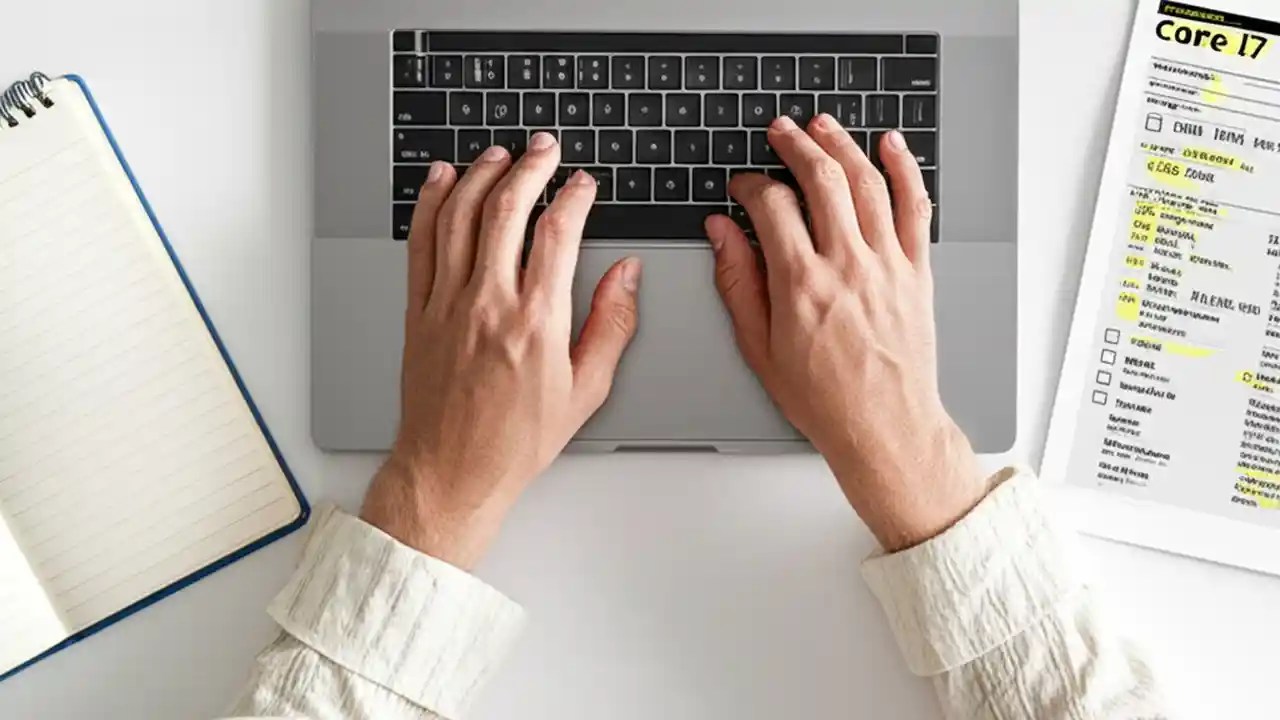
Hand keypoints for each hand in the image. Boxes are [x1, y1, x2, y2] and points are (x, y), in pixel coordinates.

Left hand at [361, 136, 640, 568]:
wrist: (452, 471)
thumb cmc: (517, 441)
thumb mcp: (586, 390)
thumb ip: (612, 325)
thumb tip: (627, 275)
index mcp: (536, 322)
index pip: (556, 233)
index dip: (573, 196)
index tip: (583, 182)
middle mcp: (488, 304)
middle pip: (506, 209)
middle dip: (529, 166)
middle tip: (544, 149)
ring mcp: (447, 303)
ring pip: (460, 216)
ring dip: (481, 175)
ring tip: (500, 154)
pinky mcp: (418, 311)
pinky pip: (420, 243)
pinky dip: (430, 204)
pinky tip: (443, 181)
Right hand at [705, 115, 983, 551]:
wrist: (884, 427)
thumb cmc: (823, 397)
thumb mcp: (760, 347)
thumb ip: (739, 282)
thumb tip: (722, 233)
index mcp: (801, 285)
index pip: (771, 207)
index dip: (751, 185)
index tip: (742, 186)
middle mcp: (847, 266)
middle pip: (821, 180)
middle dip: (795, 145)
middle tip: (780, 131)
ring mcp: (887, 265)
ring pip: (866, 183)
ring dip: (842, 145)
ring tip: (822, 126)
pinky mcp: (917, 271)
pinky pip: (915, 207)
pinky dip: (904, 170)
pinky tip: (891, 146)